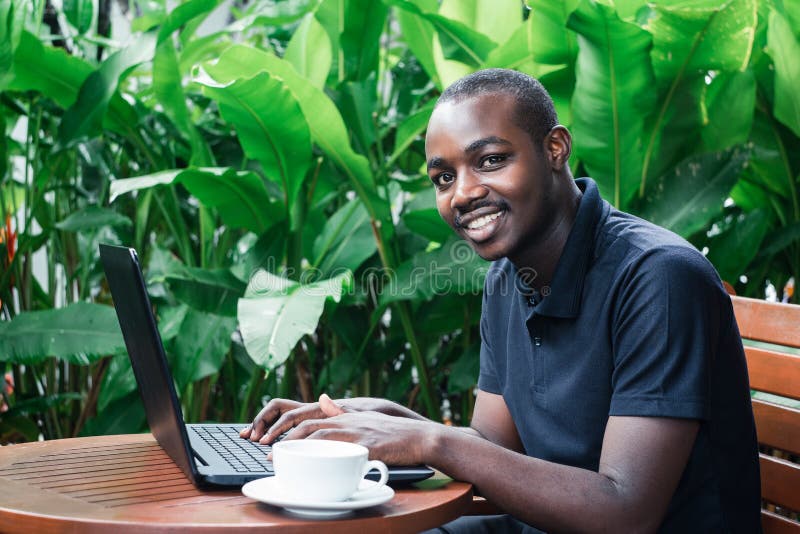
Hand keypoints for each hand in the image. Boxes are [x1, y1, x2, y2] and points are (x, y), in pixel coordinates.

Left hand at [285, 398, 434, 465]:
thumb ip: (342, 411)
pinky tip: (311, 465)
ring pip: (319, 435)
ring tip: (281, 458)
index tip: (271, 441)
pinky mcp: (367, 446)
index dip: (287, 429)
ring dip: (296, 446)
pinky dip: (322, 456)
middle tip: (268, 452)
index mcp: (345, 416)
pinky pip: (340, 450)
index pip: (308, 418)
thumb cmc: (393, 432)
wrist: (419, 437)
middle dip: (283, 437)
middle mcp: (347, 421)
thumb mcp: (365, 417)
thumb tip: (323, 399)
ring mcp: (357, 432)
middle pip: (308, 424)